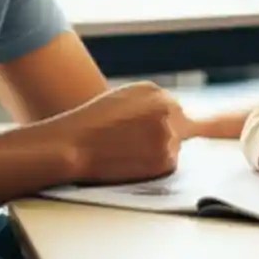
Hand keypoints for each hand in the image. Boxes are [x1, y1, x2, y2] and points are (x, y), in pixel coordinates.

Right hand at [56, 82, 187, 183]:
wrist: (75, 146)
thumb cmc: (92, 124)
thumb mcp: (123, 98)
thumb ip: (152, 102)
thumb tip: (183, 117)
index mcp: (157, 92)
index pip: (173, 110)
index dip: (156, 125)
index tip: (139, 131)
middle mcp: (169, 109)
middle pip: (179, 128)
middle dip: (161, 137)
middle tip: (130, 143)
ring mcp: (170, 134)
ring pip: (174, 147)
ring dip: (157, 152)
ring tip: (126, 151)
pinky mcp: (168, 159)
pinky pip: (169, 165)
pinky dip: (154, 167)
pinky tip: (131, 162)